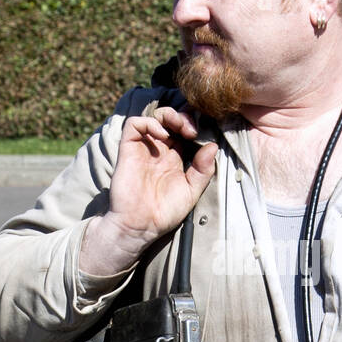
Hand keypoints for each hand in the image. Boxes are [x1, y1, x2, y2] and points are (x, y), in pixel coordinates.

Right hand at [80, 106, 217, 276]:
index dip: (194, 125)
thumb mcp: (191, 191)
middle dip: (183, 117)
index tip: (204, 132)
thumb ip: (203, 170)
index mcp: (174, 157)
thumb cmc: (165, 212)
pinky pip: (134, 124)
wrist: (140, 225)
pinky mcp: (128, 149)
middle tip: (192, 130)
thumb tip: (213, 146)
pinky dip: (149, 123)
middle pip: (170, 119)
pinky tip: (163, 135)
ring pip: (154, 117)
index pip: (184, 130)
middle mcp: (159, 149)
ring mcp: (143, 148)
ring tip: (181, 128)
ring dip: (169, 115)